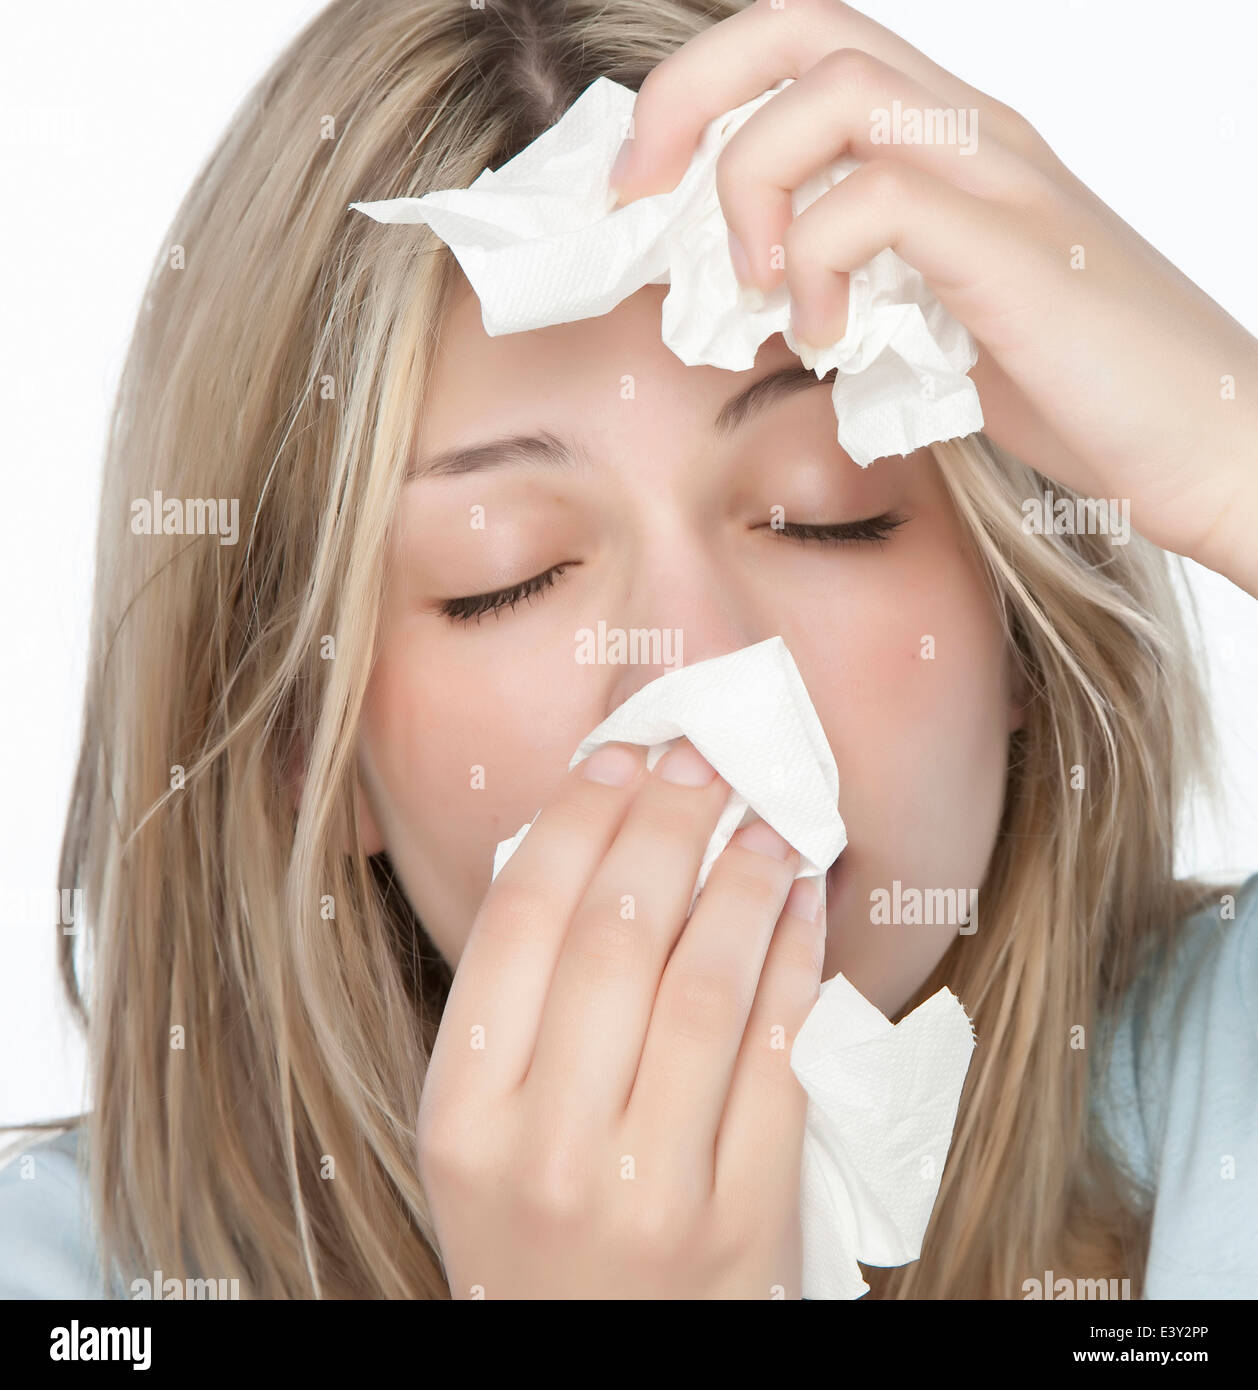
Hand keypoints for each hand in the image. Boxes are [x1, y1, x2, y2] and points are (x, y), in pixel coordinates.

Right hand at [416, 739, 823, 1297]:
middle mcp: (543, 1150)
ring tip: (765, 820)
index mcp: (462, 1115)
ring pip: (706, 984)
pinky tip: (801, 904)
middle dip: (667, 823)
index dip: (577, 819)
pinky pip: (777, 1057)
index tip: (619, 757)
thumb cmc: (541, 1238)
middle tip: (702, 762)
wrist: (604, 1377)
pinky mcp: (741, 1220)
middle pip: (615, 935)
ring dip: (743, 880)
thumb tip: (595, 850)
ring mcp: (647, 1190)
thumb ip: (519, 1014)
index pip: (521, 921)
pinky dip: (794, 961)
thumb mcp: (484, 1140)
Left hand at [608, 0, 1257, 596]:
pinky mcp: (1011, 244)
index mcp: (948, 139)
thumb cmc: (1074, 384)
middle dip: (687, 100)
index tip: (641, 187)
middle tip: (641, 197)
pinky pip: (876, 200)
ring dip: (752, 191)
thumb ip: (856, 280)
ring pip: (829, 94)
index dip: (698, 95)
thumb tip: (751, 292)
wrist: (1202, 438)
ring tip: (756, 290)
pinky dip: (818, 265)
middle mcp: (971, 130)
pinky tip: (829, 336)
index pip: (803, 48)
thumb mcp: (935, 314)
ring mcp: (997, 176)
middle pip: (799, 27)